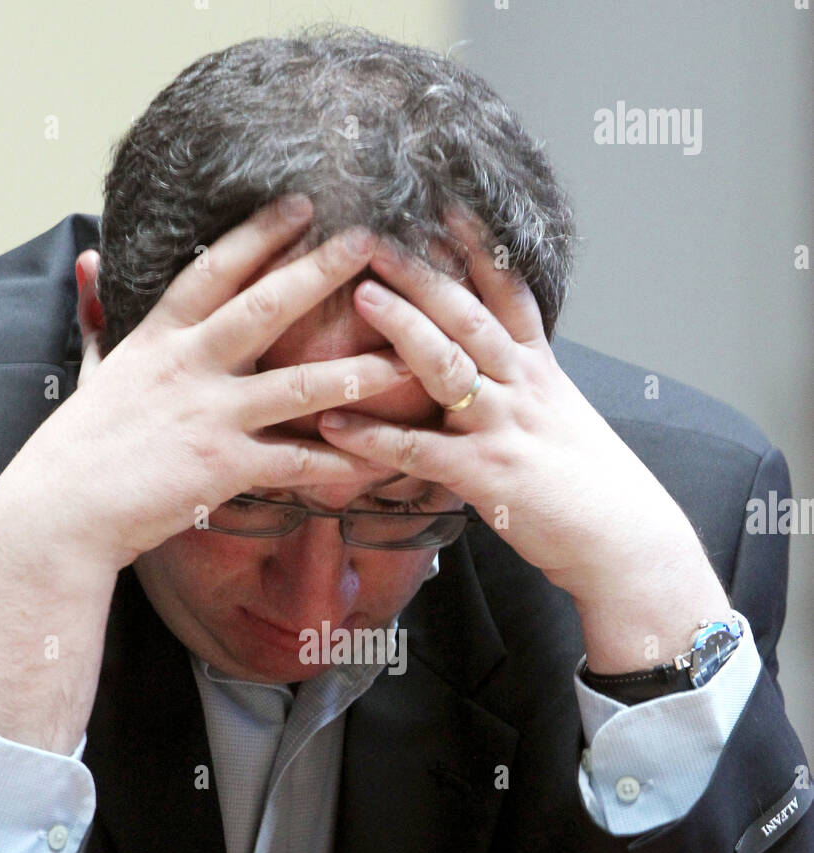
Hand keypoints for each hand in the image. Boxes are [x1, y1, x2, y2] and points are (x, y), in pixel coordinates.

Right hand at [0, 197, 407, 570]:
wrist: (60, 511)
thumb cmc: (74, 447)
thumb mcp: (87, 367)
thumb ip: (98, 315)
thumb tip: (87, 259)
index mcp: (159, 338)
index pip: (215, 271)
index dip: (260, 235)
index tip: (302, 205)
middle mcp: (189, 366)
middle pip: (265, 307)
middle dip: (321, 272)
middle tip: (370, 242)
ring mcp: (209, 415)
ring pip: (297, 384)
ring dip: (356, 369)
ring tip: (405, 354)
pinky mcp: (222, 467)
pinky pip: (295, 462)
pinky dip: (338, 461)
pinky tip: (379, 458)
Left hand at [316, 207, 729, 670]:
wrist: (623, 541)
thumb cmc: (591, 488)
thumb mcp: (563, 420)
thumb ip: (523, 390)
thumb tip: (489, 371)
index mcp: (541, 371)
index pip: (508, 294)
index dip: (478, 248)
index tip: (444, 205)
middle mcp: (523, 387)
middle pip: (470, 315)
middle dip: (423, 273)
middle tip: (376, 237)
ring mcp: (504, 428)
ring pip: (449, 365)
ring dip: (403, 328)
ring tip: (361, 296)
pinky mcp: (485, 474)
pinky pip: (419, 449)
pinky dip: (374, 435)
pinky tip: (334, 422)